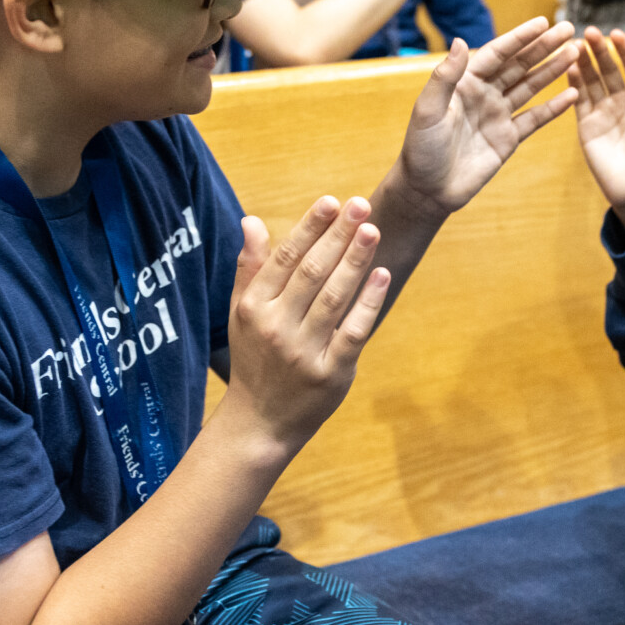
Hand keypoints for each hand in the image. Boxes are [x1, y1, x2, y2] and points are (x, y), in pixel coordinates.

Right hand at [223, 197, 390, 454]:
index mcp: (254, 308)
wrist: (260, 423)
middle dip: (337, 236)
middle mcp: (276, 328)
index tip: (331, 201)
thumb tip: (252, 221)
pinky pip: (353, 332)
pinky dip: (368, 302)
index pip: (285, 259)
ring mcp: (304, 352)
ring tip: (373, 230)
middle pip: (311, 273)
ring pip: (333, 298)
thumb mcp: (242, 314)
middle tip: (361, 205)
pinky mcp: (331, 374)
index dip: (309, 228)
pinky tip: (382, 274)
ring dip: (355, 261)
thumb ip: (250, 267)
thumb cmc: (253, 359)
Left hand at [396, 16, 579, 217]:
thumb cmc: (421, 149)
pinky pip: (535, 118)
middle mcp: (484, 94)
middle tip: (570, 29)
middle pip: (519, 65)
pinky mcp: (508, 138)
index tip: (543, 22)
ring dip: (552, 70)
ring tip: (575, 53)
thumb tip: (461, 41)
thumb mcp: (428, 111)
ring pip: (530, 87)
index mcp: (464, 82)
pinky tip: (572, 93)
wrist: (428, 189)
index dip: (520, 37)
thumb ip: (445, 77)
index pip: (498, 53)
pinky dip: (554, 107)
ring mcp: (498, 115)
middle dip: (544, 47)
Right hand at [571, 27, 624, 244]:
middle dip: (599, 51)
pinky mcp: (586, 126)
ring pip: (591, 81)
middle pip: (608, 70)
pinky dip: (573, 85)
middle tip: (589, 32)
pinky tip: (568, 69)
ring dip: (582, 63)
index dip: (624, 51)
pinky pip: (579, 101)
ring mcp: (602, 112)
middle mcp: (621, 101)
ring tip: (574, 45)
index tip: (616, 34)